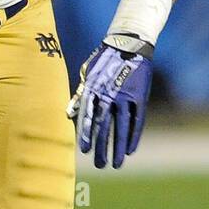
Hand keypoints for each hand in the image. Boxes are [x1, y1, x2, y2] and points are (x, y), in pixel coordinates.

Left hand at [68, 38, 153, 169]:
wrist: (129, 44)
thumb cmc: (104, 60)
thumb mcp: (88, 74)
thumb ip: (80, 95)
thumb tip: (68, 114)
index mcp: (93, 89)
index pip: (88, 116)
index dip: (86, 134)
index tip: (83, 150)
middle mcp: (108, 95)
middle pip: (104, 126)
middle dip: (101, 147)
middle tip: (99, 165)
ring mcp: (125, 96)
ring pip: (121, 128)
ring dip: (118, 148)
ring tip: (116, 164)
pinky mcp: (139, 96)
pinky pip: (137, 121)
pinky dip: (134, 136)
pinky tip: (130, 150)